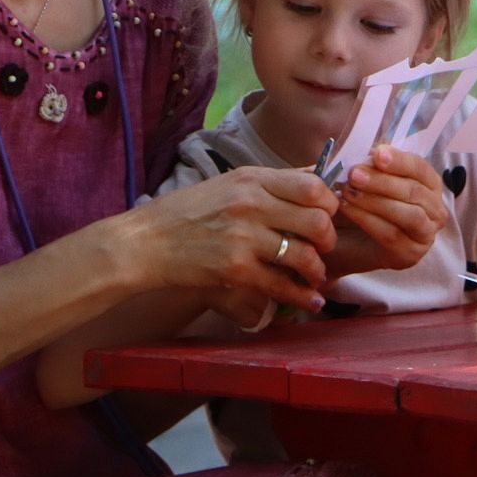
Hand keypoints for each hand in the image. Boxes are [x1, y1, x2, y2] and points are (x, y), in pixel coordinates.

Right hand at [135, 166, 338, 311]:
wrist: (146, 242)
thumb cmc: (188, 212)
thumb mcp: (231, 183)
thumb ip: (274, 181)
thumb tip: (317, 175)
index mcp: (252, 179)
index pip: (313, 187)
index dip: (330, 205)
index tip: (329, 217)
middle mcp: (250, 204)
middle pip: (316, 221)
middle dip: (328, 239)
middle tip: (324, 248)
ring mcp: (243, 237)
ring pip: (303, 255)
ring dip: (317, 270)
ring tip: (315, 276)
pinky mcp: (234, 269)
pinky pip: (281, 285)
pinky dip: (301, 296)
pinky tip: (310, 300)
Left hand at [330, 145, 448, 274]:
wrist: (345, 241)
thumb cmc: (361, 203)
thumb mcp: (366, 178)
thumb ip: (372, 163)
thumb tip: (371, 149)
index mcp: (429, 184)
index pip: (420, 168)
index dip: (400, 160)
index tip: (376, 153)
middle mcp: (436, 210)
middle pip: (415, 192)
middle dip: (382, 181)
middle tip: (353, 174)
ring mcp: (426, 235)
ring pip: (409, 215)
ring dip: (376, 201)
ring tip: (347, 191)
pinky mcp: (410, 255)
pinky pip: (392, 235)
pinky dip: (368, 220)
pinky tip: (347, 209)